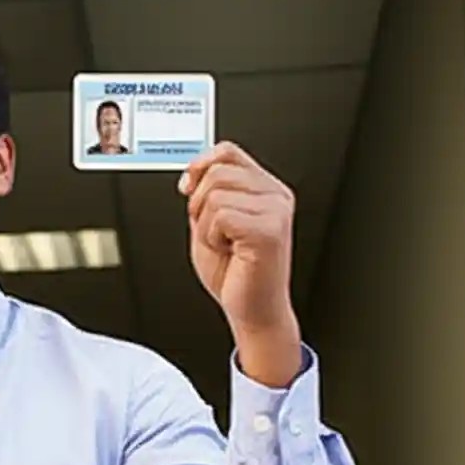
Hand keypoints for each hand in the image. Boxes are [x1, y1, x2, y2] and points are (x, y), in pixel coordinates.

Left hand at [180, 141, 301, 385]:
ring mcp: (276, 211)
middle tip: (214, 232)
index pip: (227, 152)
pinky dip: (212, 237)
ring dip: (206, 225)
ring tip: (224, 244)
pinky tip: (229, 251)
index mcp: (267, 190)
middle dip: (200, 203)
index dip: (200, 165)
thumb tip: (192, 171)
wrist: (253, 312)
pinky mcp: (269, 230)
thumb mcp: (212, 223)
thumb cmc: (236, 274)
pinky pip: (220, 215)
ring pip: (215, 193)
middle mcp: (276, 196)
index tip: (188, 188)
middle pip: (217, 170)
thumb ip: (206, 193)